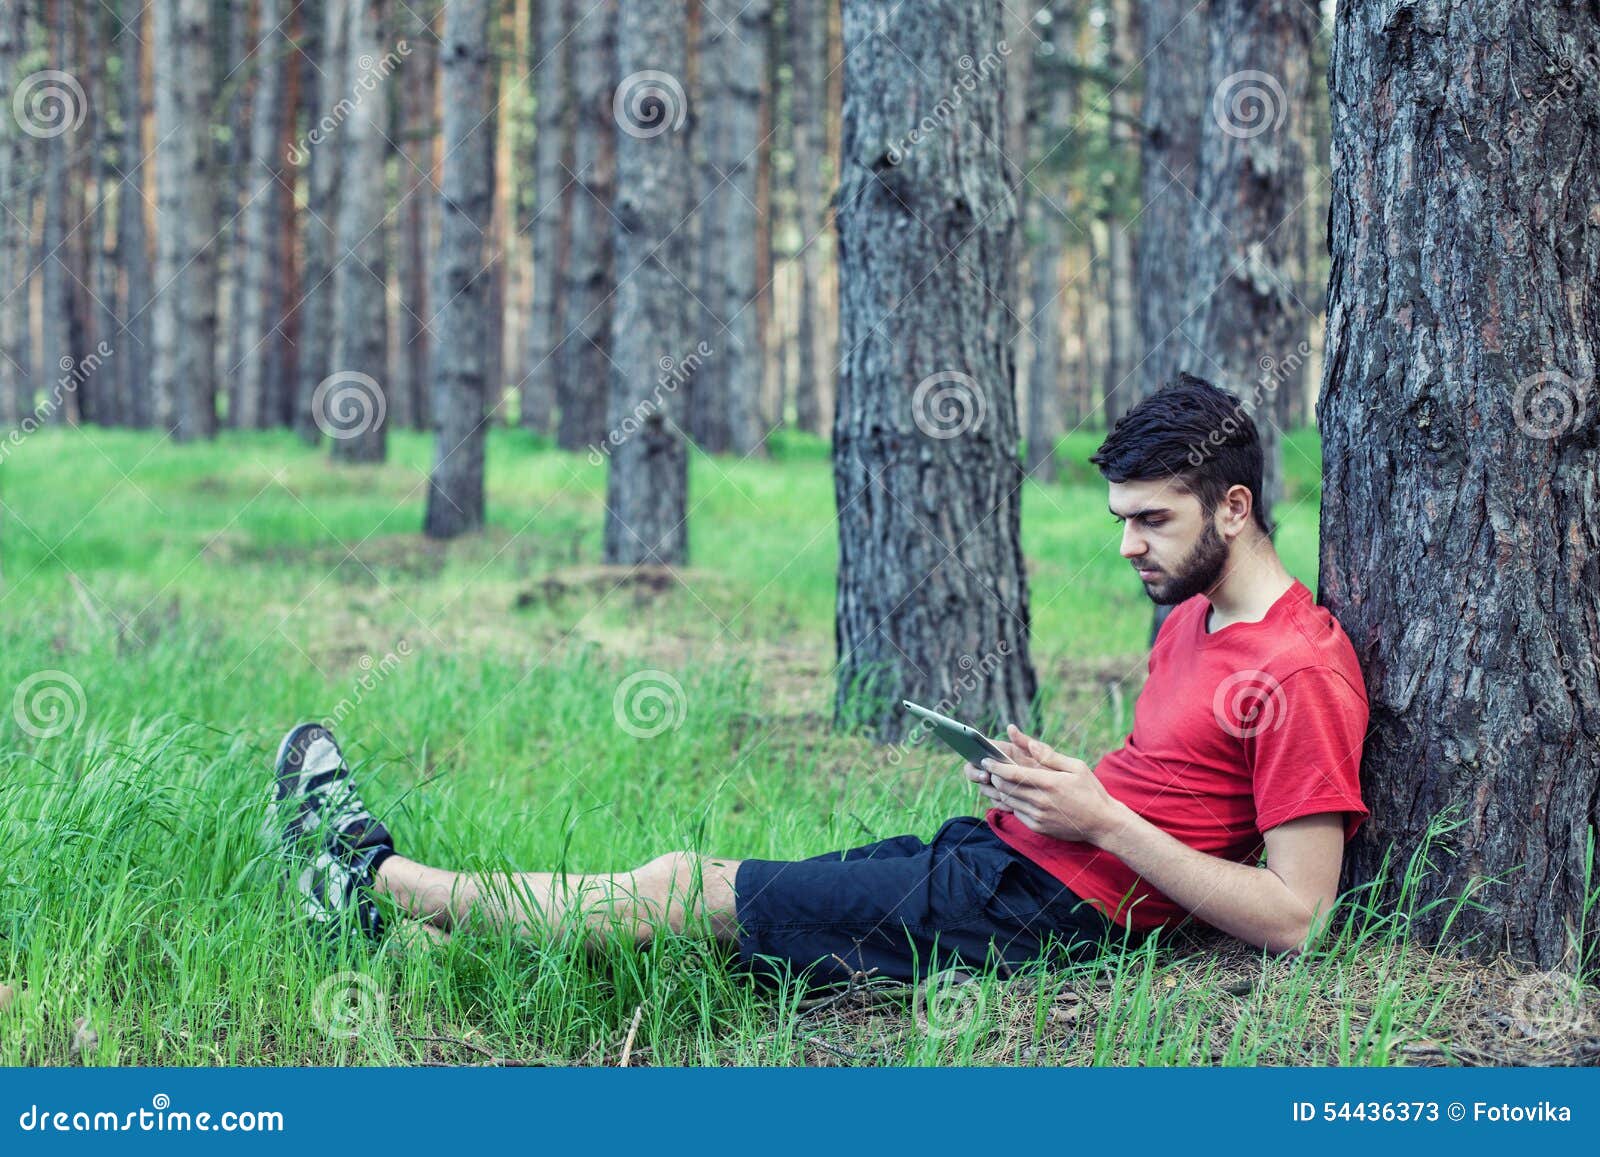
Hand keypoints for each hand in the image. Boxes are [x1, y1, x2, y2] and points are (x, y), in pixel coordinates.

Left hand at [963, 724, 1127, 846]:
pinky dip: (1009, 803)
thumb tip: (1030, 742)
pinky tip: (1009, 795)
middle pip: (1004, 788)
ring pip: (1007, 801)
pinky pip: (1016, 813)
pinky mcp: (1038, 827)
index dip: (995, 766)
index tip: (985, 759)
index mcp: (1049, 783)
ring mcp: (1038, 816)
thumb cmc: (1091, 791)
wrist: (1102, 824)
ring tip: (992, 780)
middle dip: (992, 777)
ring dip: (997, 790)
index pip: (1012, 774)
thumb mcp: (1076, 767)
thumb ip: (1049, 755)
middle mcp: (1040, 801)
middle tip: (986, 768)